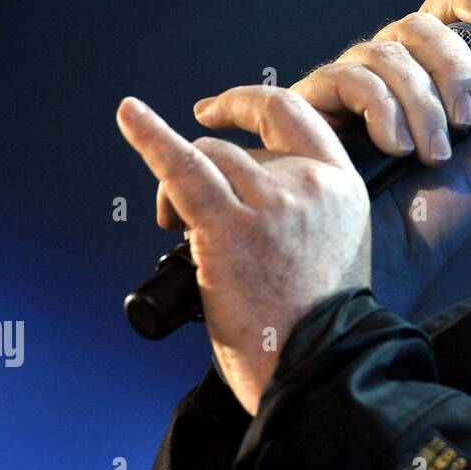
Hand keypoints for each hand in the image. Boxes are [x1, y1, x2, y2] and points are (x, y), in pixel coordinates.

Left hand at [116, 92, 369, 415]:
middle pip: (241, 148)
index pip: (293, 115)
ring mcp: (272, 202)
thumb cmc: (315, 322)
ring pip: (208, 157)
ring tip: (173, 227)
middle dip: (208, 173)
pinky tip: (129, 115)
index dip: (247, 104)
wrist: (316, 364)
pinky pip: (182, 169)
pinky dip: (149, 138)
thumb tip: (247, 186)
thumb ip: (306, 207)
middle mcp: (310, 185)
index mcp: (342, 185)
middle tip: (186, 220)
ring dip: (178, 187)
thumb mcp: (337, 245)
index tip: (216, 111)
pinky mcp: (230, 227)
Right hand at [189, 0, 470, 313]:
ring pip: (382, 49)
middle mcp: (384, 75)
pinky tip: (392, 145)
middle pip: (415, 24)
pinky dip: (379, 105)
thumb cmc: (431, 218)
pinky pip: (345, 75)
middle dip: (450, 63)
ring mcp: (345, 88)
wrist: (380, 265)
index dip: (466, 3)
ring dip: (418, 100)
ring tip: (429, 153)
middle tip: (464, 117)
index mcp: (428, 79)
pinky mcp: (309, 106)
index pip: (441, 16)